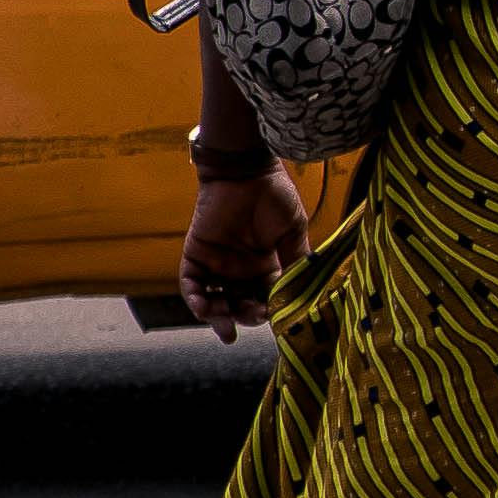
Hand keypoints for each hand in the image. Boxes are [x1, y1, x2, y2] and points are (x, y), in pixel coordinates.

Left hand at [179, 163, 306, 336]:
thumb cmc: (274, 195)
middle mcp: (239, 269)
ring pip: (213, 299)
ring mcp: (216, 263)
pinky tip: (203, 308)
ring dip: (217, 316)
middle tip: (248, 321)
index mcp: (264, 266)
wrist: (247, 170)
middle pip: (237, 304)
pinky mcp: (195, 254)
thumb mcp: (293, 231)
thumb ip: (296, 260)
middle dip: (241, 319)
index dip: (266, 312)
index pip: (264, 299)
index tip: (272, 317)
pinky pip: (191, 283)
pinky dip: (195, 298)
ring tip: (225, 326)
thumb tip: (306, 290)